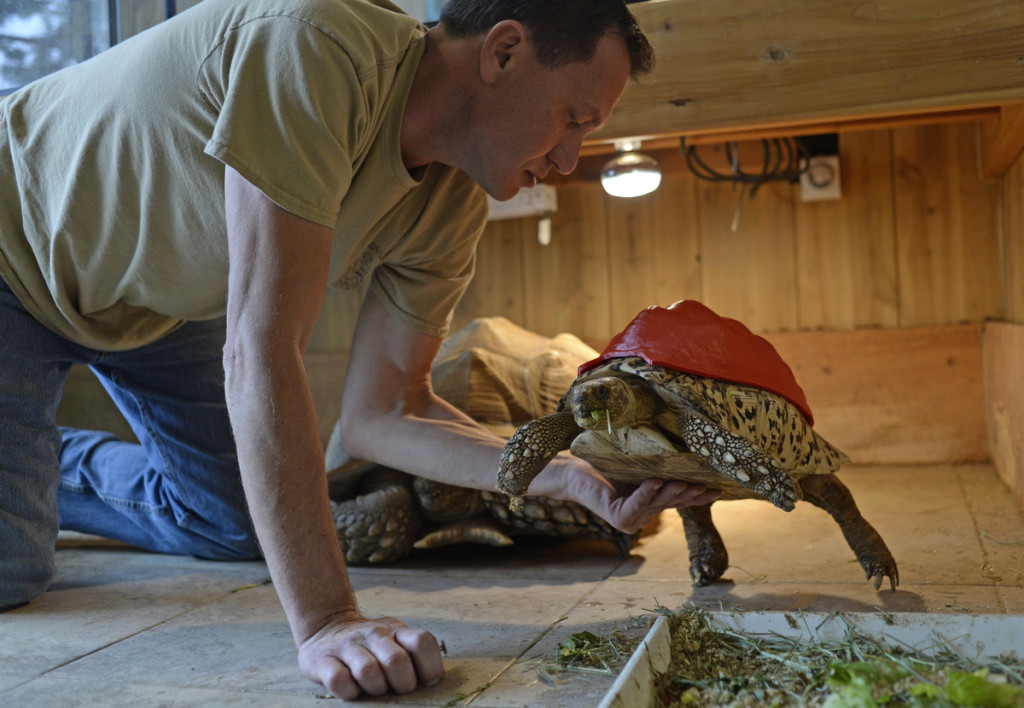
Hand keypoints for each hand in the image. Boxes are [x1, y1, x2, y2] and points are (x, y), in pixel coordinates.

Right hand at [297, 611, 443, 699]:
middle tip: (395, 688)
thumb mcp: (394, 638)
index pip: (423, 642)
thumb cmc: (369, 645)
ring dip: (374, 689)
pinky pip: (339, 681)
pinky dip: (349, 692)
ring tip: (372, 688)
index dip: (430, 667)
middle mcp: (373, 634)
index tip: (425, 681)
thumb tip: (432, 681)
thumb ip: (413, 653)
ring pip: (368, 672)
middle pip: (397, 662)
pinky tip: (352, 688)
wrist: (325, 628)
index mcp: (395, 630)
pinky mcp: (323, 660)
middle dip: (401, 684)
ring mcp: (347, 646)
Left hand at [534, 455, 720, 533]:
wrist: (576, 471)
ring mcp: (632, 519)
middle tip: (709, 486)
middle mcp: (645, 514)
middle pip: (672, 503)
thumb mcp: (639, 466)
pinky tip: (655, 481)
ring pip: (657, 504)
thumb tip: (687, 452)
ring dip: (672, 492)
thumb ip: (659, 468)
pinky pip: (635, 504)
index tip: (719, 489)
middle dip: (691, 495)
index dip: (699, 496)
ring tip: (686, 483)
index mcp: (653, 503)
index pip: (680, 501)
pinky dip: (646, 492)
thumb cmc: (606, 465)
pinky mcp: (617, 517)